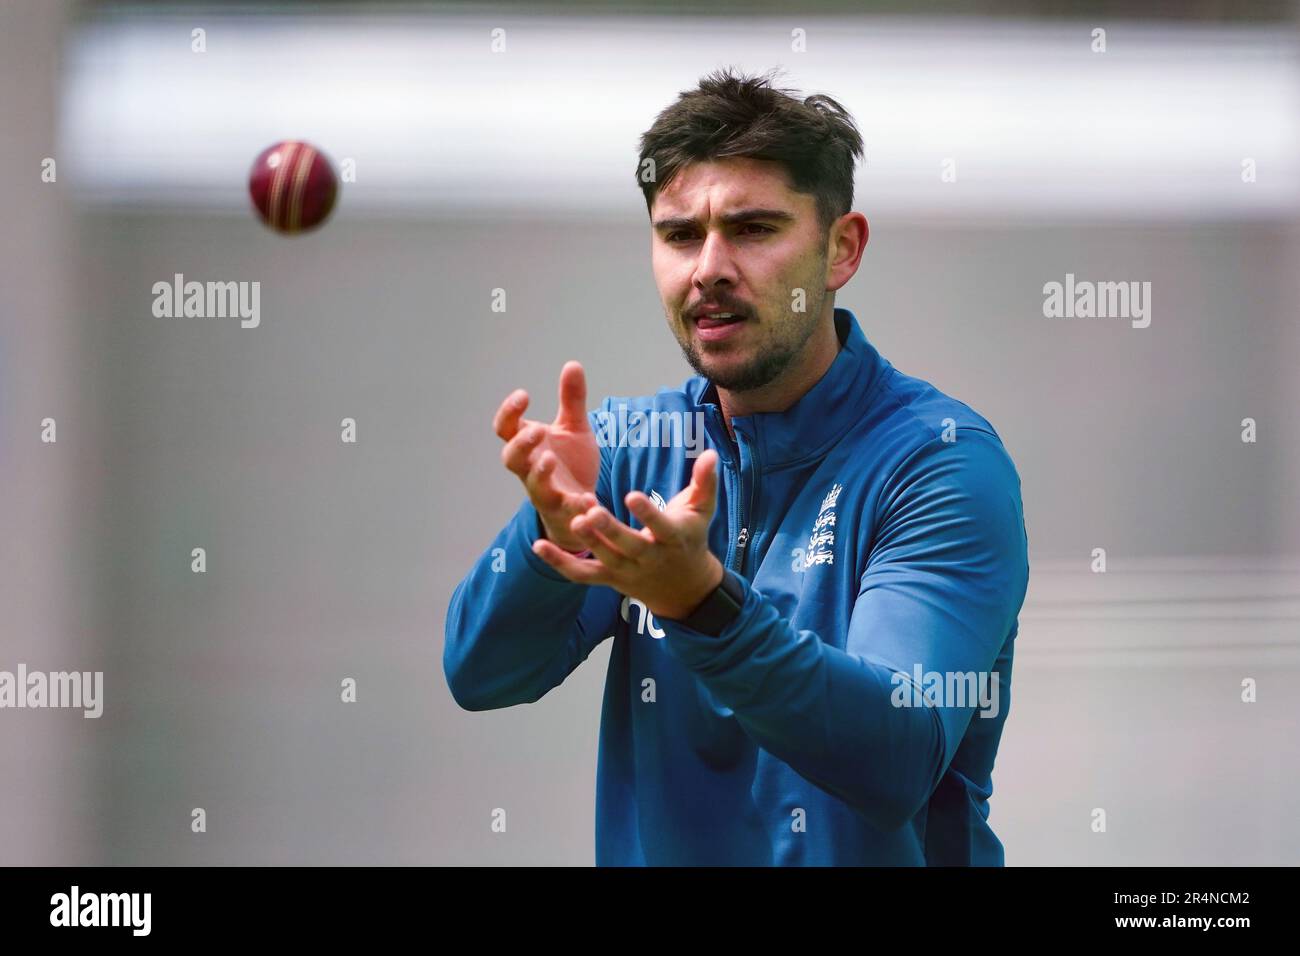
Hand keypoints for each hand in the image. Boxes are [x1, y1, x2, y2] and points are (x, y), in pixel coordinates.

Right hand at [494, 361, 599, 552]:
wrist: (584, 503)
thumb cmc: (571, 463)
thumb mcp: (574, 428)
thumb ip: (572, 400)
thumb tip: (572, 363)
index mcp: (529, 445)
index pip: (506, 428)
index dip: (509, 412)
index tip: (523, 395)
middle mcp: (530, 468)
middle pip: (511, 457)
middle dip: (520, 443)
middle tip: (536, 429)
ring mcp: (545, 491)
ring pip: (533, 485)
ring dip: (539, 472)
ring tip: (549, 459)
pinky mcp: (564, 511)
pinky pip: (565, 510)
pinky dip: (575, 506)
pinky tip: (588, 501)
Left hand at [531, 449, 725, 619]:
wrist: (684, 589)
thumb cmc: (690, 539)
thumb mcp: (702, 512)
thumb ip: (704, 482)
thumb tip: (711, 452)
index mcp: (672, 539)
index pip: (660, 526)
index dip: (647, 513)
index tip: (631, 495)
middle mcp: (648, 558)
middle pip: (625, 545)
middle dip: (608, 530)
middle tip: (590, 511)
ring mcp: (626, 571)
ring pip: (603, 559)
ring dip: (585, 541)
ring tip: (570, 518)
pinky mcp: (608, 579)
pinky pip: (581, 575)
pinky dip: (559, 562)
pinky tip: (538, 545)